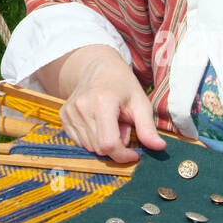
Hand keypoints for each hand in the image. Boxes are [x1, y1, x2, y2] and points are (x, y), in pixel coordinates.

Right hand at [55, 45, 165, 163]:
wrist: (98, 67)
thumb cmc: (122, 85)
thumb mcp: (140, 103)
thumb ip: (148, 128)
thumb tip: (159, 147)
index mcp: (102, 102)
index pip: (109, 144)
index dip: (123, 155)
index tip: (135, 153)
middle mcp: (82, 107)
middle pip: (99, 148)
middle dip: (116, 146)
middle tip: (123, 127)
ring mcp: (70, 112)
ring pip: (89, 147)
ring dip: (104, 142)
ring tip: (111, 123)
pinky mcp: (63, 116)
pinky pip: (79, 142)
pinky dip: (92, 139)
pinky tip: (99, 123)